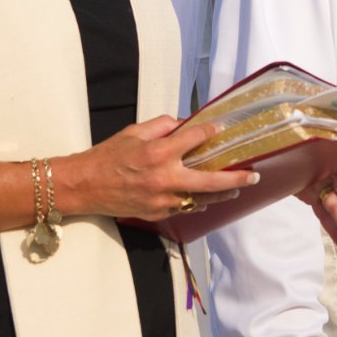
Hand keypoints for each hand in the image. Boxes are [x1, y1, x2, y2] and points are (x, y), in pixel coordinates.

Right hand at [60, 116, 257, 222]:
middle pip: (210, 182)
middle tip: (253, 176)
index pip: (194, 139)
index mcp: (158, 153)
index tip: (221, 128)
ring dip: (220, 194)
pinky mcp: (157, 213)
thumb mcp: (134, 132)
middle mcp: (164, 179)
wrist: (84, 186)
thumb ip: (162, 126)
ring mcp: (162, 200)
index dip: (211, 131)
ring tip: (235, 188)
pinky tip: (205, 196)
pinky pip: (183, 208)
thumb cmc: (107, 156)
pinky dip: (195, 201)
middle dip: (235, 179)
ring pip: (201, 200)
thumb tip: (184, 123)